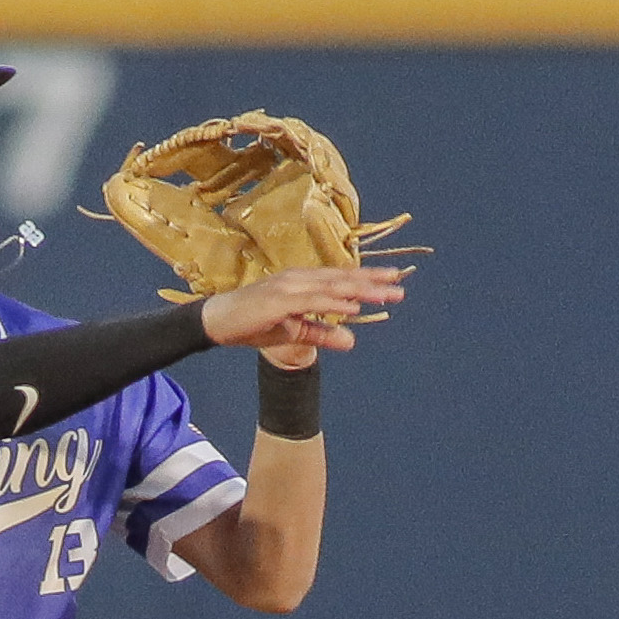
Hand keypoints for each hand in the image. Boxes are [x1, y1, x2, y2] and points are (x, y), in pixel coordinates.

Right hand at [199, 266, 407, 355]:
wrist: (218, 322)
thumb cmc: (253, 324)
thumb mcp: (294, 332)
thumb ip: (323, 333)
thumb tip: (353, 341)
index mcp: (303, 282)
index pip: (342, 278)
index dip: (368, 279)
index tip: (393, 280)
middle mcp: (299, 278)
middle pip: (343, 278)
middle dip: (372, 282)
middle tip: (400, 284)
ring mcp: (289, 286)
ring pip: (332, 286)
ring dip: (360, 290)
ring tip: (386, 295)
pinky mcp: (279, 299)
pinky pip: (312, 301)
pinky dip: (333, 302)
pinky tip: (352, 306)